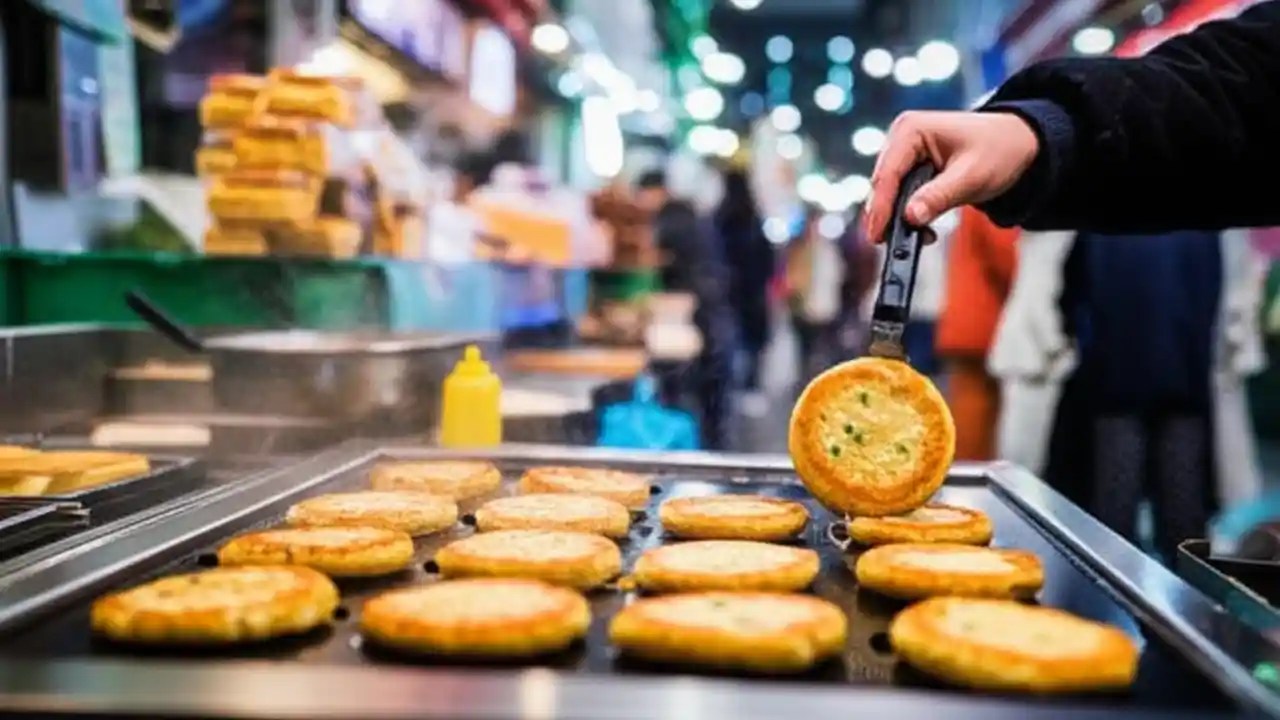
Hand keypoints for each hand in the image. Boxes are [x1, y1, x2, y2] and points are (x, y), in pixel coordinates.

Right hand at [864, 111, 1039, 241]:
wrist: (1017, 144)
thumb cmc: (999, 150)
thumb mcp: (972, 176)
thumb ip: (939, 196)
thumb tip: (910, 217)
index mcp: (911, 130)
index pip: (887, 174)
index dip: (880, 208)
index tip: (878, 236)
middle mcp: (901, 138)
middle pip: (882, 185)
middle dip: (888, 216)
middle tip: (893, 245)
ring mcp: (904, 152)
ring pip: (889, 193)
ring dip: (900, 218)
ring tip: (921, 237)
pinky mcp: (911, 167)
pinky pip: (901, 195)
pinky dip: (909, 214)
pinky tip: (924, 229)